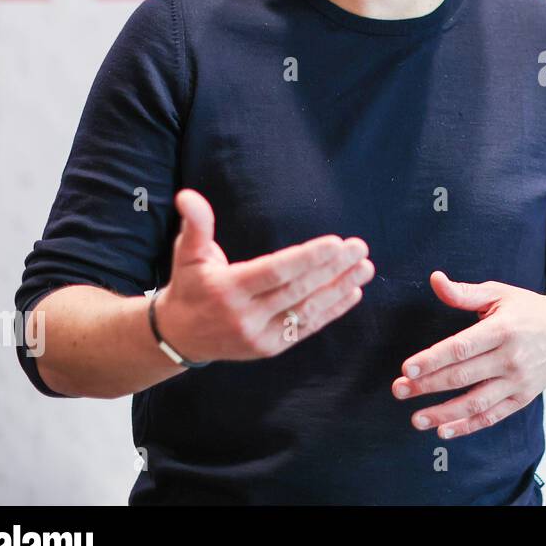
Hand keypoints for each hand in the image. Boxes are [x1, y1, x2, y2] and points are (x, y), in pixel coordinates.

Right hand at [154, 188, 374, 362]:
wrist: (179, 336)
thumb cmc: (190, 285)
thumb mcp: (187, 253)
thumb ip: (196, 225)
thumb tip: (188, 196)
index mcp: (227, 289)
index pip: (275, 272)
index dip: (307, 259)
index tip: (336, 243)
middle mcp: (244, 316)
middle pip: (297, 291)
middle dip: (332, 269)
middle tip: (359, 248)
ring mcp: (259, 336)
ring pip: (307, 311)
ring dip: (340, 289)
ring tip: (365, 268)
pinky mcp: (270, 348)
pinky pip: (306, 328)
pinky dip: (332, 312)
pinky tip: (353, 292)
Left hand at [392, 271, 545, 438]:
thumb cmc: (528, 310)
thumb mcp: (499, 294)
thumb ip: (464, 292)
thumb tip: (434, 279)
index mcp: (502, 329)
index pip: (462, 347)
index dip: (433, 359)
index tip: (407, 367)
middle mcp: (511, 358)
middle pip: (462, 376)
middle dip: (426, 385)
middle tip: (398, 389)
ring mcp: (518, 381)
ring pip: (475, 402)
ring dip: (443, 413)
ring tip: (416, 419)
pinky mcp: (522, 398)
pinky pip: (492, 417)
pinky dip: (467, 426)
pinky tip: (444, 431)